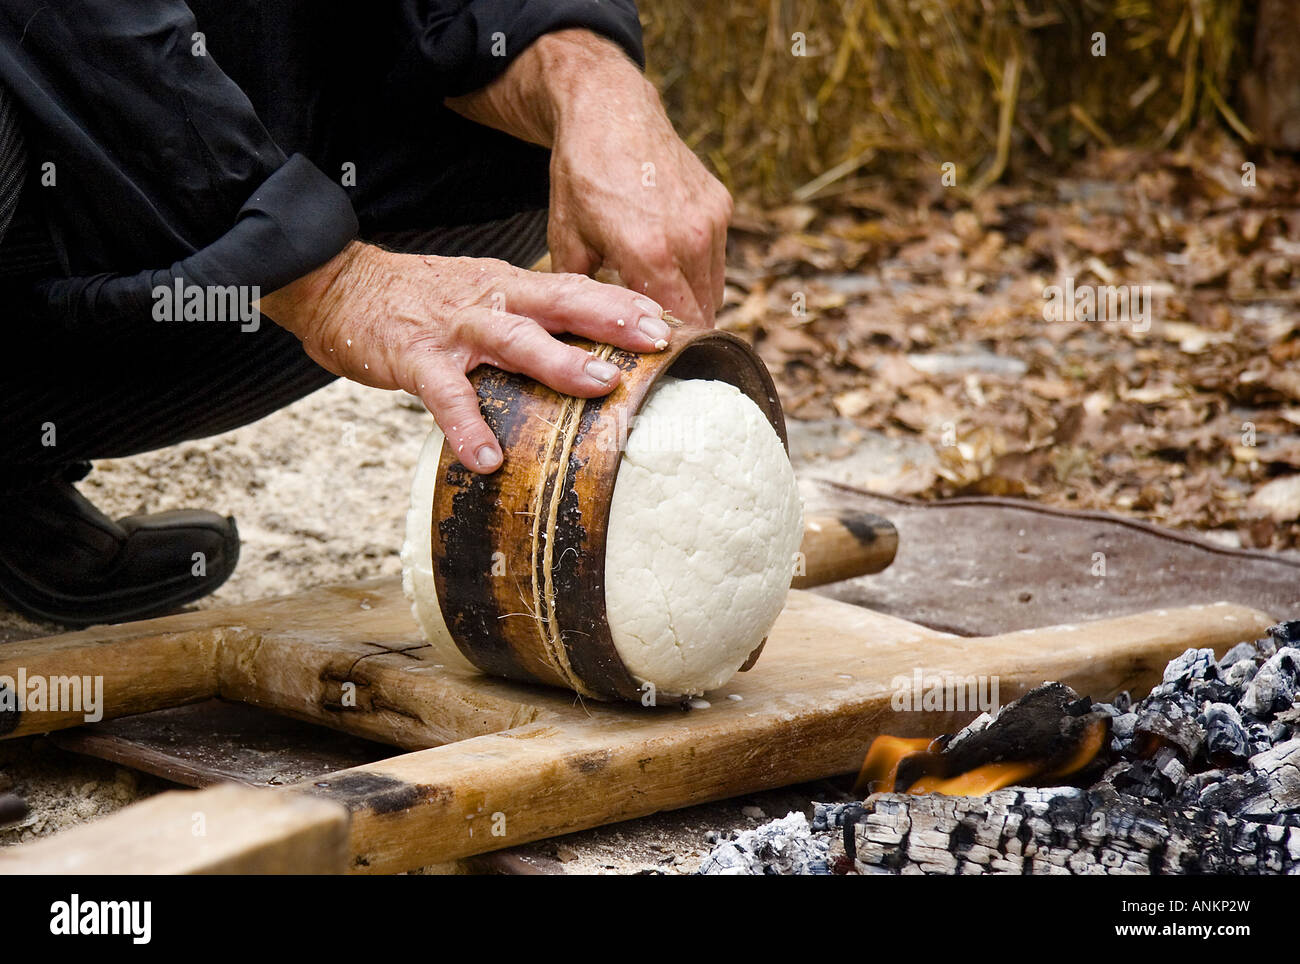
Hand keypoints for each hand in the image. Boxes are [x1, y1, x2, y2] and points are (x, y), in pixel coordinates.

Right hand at [258, 241, 671, 472]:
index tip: (674, 320)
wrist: (341, 285)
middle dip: (613, 319)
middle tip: (658, 340)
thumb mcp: (487, 298)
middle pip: (561, 302)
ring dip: (559, 361)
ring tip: (600, 386)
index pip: (579, 288)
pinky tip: (487, 457)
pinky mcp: (415, 358)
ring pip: (514, 340)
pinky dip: (466, 425)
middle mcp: (493, 301)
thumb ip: (533, 320)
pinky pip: (444, 395)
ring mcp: (456, 329)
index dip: (625, 301)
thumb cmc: (425, 302)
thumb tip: (592, 355)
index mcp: (514, 287)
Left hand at [446, 30, 732, 326]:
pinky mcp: (720, 205)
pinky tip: (671, 268)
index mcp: (648, 252)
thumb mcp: (569, 241)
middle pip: (701, 314)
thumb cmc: (581, 177)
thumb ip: (588, 294)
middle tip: (658, 349)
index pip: (675, 326)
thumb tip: (593, 338)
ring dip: (693, 305)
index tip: (655, 367)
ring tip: (663, 313)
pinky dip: (698, 272)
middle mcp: (689, 239)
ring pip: (713, 289)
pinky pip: (716, 259)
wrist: (609, 111)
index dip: (667, 352)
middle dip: (681, 335)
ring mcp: (710, 220)